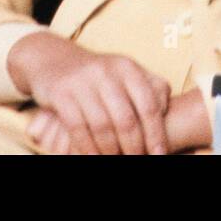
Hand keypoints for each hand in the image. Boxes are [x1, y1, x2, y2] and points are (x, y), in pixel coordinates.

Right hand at [8, 32, 171, 154]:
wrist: (55, 59)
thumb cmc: (99, 75)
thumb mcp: (125, 73)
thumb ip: (149, 87)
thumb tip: (166, 111)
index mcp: (128, 67)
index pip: (149, 104)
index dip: (156, 133)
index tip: (160, 154)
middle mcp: (107, 72)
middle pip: (126, 120)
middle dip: (134, 148)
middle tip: (137, 160)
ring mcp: (83, 82)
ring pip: (102, 127)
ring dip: (111, 152)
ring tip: (116, 160)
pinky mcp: (62, 93)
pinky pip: (78, 128)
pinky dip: (88, 148)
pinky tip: (93, 157)